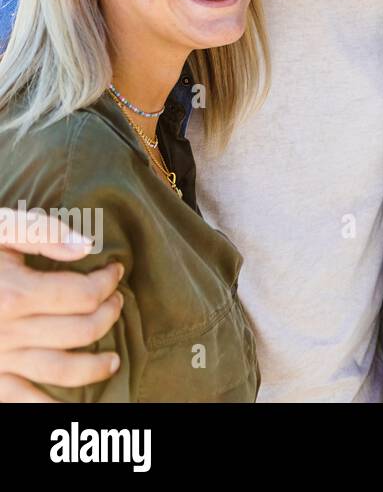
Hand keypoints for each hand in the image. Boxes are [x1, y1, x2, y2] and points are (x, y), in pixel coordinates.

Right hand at [0, 210, 122, 401]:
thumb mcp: (0, 228)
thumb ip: (42, 232)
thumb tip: (87, 246)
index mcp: (14, 293)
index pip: (84, 294)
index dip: (108, 281)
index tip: (114, 271)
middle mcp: (7, 331)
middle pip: (81, 330)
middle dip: (109, 313)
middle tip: (116, 301)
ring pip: (62, 369)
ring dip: (95, 366)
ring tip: (112, 360)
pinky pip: (22, 401)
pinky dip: (49, 408)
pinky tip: (72, 409)